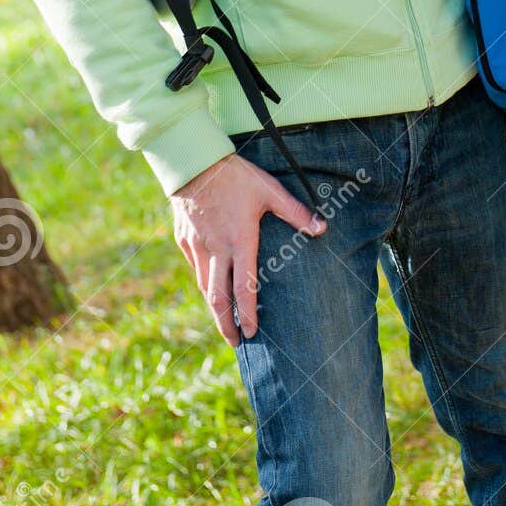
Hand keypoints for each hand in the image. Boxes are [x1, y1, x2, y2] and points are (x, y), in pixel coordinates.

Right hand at [171, 152, 324, 345]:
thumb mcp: (270, 190)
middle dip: (226, 324)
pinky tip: (209, 287)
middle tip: (235, 342)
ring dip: (214, 307)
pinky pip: (194, 266)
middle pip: (218, 297)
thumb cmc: (235, 176)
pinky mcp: (184, 238)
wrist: (193, 162)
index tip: (253, 333)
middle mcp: (216, 249)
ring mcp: (197, 246)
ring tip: (223, 322)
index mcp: (240, 241)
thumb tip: (321, 228)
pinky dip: (202, 282)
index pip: (244, 287)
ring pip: (203, 285)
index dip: (248, 313)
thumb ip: (295, 212)